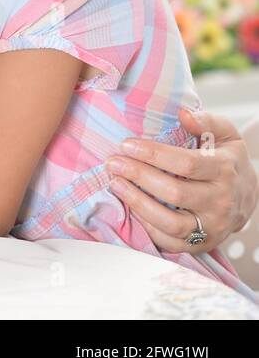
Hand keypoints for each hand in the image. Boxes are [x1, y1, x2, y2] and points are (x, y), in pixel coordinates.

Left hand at [107, 107, 258, 254]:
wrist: (248, 196)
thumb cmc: (228, 160)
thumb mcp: (226, 135)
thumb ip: (206, 120)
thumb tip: (183, 113)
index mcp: (225, 171)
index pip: (186, 163)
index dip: (153, 154)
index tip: (126, 145)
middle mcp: (221, 201)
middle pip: (175, 192)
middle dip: (138, 176)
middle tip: (113, 163)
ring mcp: (212, 226)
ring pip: (171, 222)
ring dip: (137, 203)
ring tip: (115, 184)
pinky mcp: (202, 244)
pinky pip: (170, 242)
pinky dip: (147, 227)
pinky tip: (130, 208)